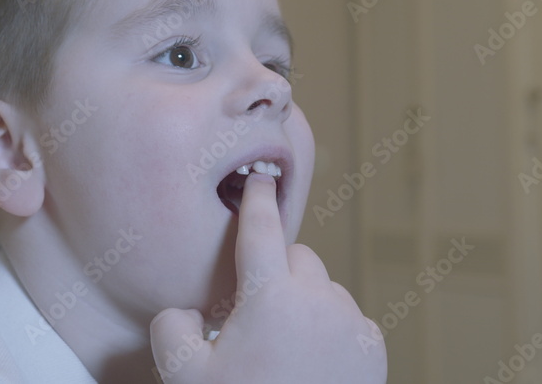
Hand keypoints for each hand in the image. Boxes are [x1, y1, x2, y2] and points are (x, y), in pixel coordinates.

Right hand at [150, 172, 386, 382]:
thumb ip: (170, 328)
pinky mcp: (371, 347)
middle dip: (276, 270)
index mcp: (271, 297)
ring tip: (282, 345)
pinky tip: (310, 359)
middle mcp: (317, 300)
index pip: (261, 230)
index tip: (260, 177)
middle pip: (296, 257)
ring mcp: (349, 323)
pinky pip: (346, 316)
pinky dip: (328, 325)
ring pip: (322, 287)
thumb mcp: (185, 377)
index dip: (256, 200)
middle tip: (254, 311)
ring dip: (302, 300)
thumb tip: (184, 312)